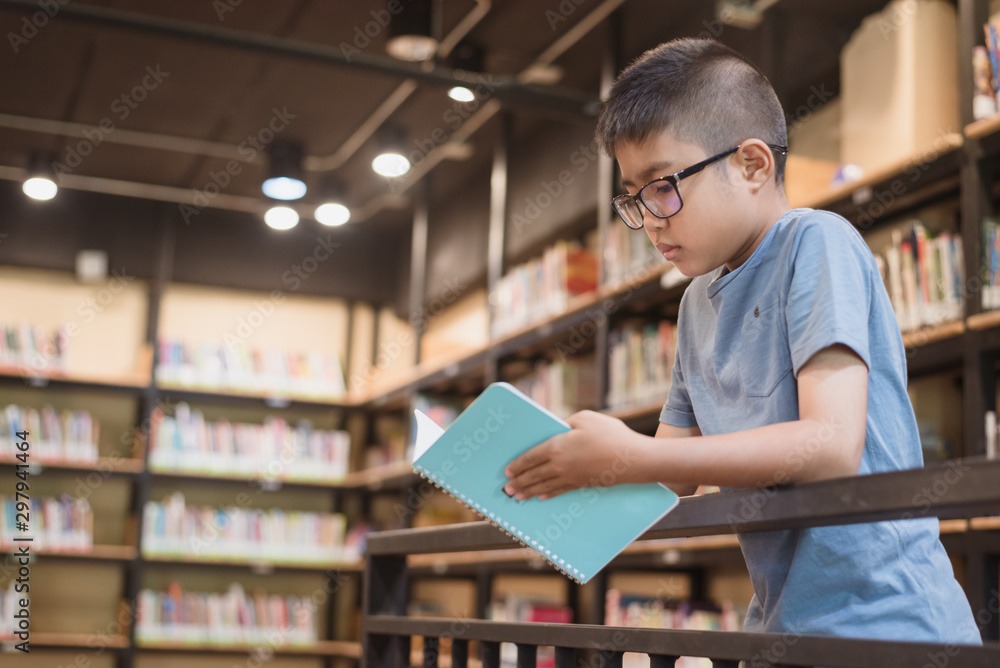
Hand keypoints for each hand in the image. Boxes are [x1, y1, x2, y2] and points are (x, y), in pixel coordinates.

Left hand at [502, 410, 644, 500]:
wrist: (633, 459)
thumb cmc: (610, 434)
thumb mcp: (585, 418)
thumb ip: (565, 424)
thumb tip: (555, 430)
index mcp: (557, 447)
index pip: (531, 457)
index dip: (517, 465)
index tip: (507, 471)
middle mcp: (560, 465)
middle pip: (534, 475)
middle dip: (519, 482)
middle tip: (506, 489)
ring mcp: (571, 477)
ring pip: (544, 486)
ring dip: (529, 492)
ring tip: (517, 497)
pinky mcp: (582, 484)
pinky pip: (560, 490)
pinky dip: (548, 494)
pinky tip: (541, 497)